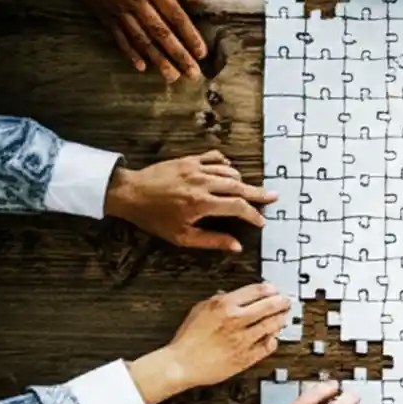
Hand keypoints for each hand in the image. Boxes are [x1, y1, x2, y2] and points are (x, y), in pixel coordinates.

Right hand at [74, 0, 204, 82]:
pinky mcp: (101, 10)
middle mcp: (135, 0)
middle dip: (178, 56)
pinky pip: (117, 35)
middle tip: (192, 76)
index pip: (175, 16)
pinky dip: (129, 52)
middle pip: (161, 33)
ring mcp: (116, 7)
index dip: (190, 37)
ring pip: (140, 38)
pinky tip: (140, 66)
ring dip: (157, 59)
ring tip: (171, 77)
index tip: (201, 54)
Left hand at [104, 150, 276, 251]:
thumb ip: (212, 240)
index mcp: (201, 203)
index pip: (237, 206)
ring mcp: (195, 168)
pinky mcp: (188, 160)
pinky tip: (229, 171)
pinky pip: (214, 158)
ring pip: (228, 171)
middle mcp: (202, 183)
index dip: (252, 214)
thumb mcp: (181, 237)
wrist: (129, 193)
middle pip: (238, 186)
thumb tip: (236, 246)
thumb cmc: (154, 218)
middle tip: (273, 196)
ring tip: (250, 189)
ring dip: (242, 180)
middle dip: (257, 193)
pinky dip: (225, 164)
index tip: (261, 221)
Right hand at [165, 283, 290, 386]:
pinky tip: (273, 337)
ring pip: (272, 326)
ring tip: (284, 317)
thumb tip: (231, 294)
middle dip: (282, 302)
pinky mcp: (246, 357)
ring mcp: (244, 339)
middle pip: (269, 306)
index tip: (275, 289)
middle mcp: (237, 321)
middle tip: (286, 302)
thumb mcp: (200, 309)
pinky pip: (267, 346)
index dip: (270, 289)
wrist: (181, 364)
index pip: (257, 291)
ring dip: (281, 320)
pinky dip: (273, 340)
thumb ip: (218, 300)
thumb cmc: (188, 339)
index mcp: (225, 306)